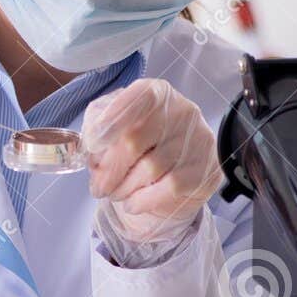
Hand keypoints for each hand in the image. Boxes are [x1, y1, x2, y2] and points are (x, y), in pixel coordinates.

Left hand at [83, 79, 221, 259]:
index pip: (138, 98)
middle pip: (134, 141)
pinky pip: (169, 188)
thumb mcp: (115, 124)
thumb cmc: (140, 142)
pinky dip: (143, 200)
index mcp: (157, 93)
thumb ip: (98, 127)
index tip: (94, 143)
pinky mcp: (206, 169)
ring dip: (123, 188)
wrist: (177, 167)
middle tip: (98, 187)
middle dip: (109, 170)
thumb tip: (91, 145)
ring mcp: (197, 140)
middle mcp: (182, 112)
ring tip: (114, 194)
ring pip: (150, 169)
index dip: (112, 120)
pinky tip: (132, 203)